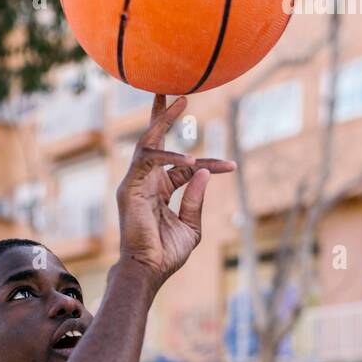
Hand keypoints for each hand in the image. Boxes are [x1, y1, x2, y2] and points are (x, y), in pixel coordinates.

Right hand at [116, 94, 236, 287]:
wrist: (149, 270)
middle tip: (178, 91)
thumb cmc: (167, 254)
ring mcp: (136, 183)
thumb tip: (204, 172)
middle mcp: (146, 182)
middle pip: (154, 141)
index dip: (208, 164)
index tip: (231, 166)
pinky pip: (149, 161)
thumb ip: (196, 199)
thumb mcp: (191, 226)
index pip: (184, 168)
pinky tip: (191, 161)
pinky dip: (169, 157)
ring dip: (163, 119)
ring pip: (148, 142)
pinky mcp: (130, 188)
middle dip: (164, 115)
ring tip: (181, 99)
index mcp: (160, 191)